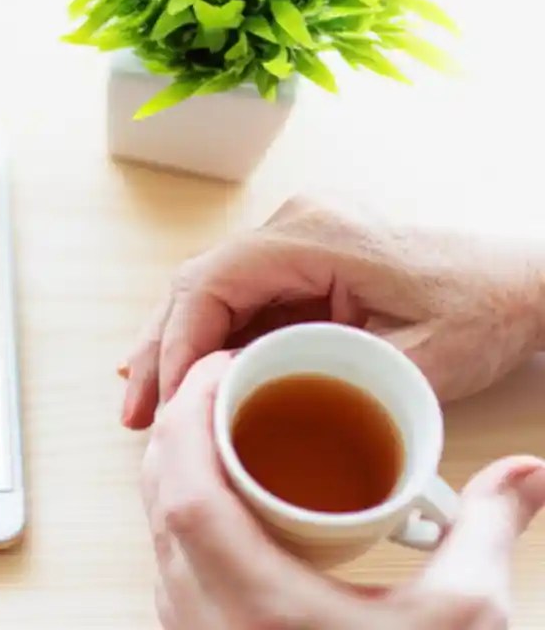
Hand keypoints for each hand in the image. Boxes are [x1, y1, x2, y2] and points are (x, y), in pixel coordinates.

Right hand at [122, 196, 544, 428]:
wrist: (527, 282)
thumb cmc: (486, 308)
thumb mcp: (424, 358)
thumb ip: (339, 374)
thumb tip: (257, 404)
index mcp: (316, 235)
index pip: (212, 284)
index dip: (176, 345)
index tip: (166, 403)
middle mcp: (294, 225)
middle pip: (195, 287)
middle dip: (158, 353)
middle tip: (136, 415)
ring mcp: (295, 240)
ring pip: (206, 294)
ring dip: (174, 350)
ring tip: (147, 407)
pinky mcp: (301, 262)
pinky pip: (237, 300)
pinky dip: (205, 342)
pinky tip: (183, 380)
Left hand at [144, 353, 544, 629]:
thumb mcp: (462, 620)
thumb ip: (490, 533)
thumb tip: (531, 471)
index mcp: (253, 603)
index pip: (183, 487)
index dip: (188, 415)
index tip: (219, 368)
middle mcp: (200, 615)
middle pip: (157, 492)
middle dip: (183, 422)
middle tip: (227, 380)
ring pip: (154, 522)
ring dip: (176, 460)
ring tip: (220, 418)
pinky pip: (166, 552)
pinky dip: (181, 502)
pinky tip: (218, 485)